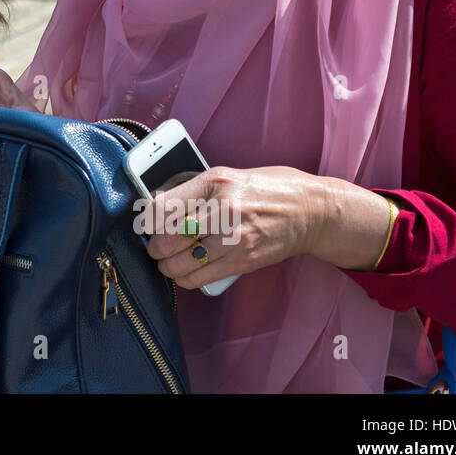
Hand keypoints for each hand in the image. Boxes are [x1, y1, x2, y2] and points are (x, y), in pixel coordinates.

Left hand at [140, 165, 323, 290]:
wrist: (311, 211)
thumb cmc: (267, 189)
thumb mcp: (225, 175)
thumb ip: (192, 190)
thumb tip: (156, 206)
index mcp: (215, 183)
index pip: (162, 206)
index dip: (145, 220)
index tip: (144, 224)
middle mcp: (224, 210)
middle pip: (167, 239)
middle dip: (154, 246)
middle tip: (155, 244)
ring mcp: (234, 240)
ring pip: (180, 264)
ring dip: (166, 265)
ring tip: (167, 259)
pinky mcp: (243, 262)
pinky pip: (200, 279)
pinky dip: (185, 278)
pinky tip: (185, 270)